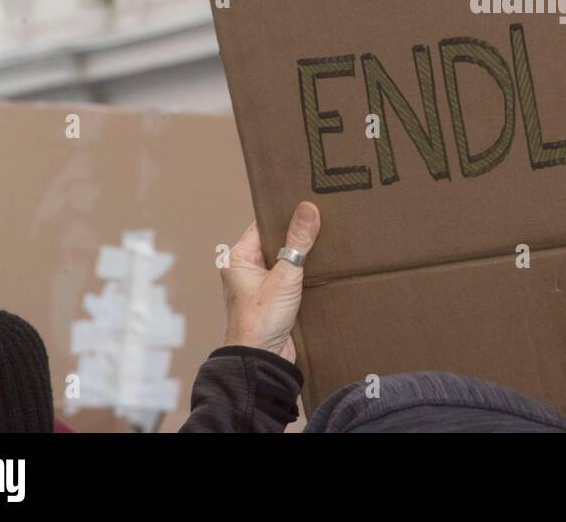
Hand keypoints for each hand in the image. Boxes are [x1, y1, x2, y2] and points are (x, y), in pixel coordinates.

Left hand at [221, 200, 320, 361]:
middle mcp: (247, 269)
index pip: (264, 225)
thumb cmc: (260, 322)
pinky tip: (323, 267)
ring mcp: (262, 284)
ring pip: (286, 260)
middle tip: (323, 219)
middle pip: (277, 241)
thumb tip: (307, 209)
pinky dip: (306, 272)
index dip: (285, 214)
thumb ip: (297, 242)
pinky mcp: (276, 298)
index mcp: (238, 258)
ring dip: (303, 255)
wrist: (262, 361)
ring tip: (327, 241)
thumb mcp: (284, 276)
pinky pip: (292, 276)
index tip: (307, 202)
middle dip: (298, 235)